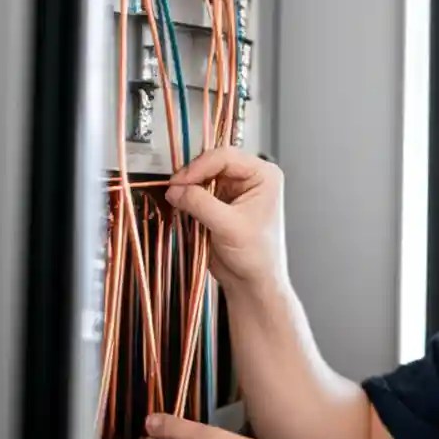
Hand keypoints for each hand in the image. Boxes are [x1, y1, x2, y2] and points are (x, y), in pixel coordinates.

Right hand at [165, 148, 284, 290]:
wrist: (253, 281)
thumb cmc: (256, 255)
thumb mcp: (228, 226)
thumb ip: (200, 203)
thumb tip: (175, 189)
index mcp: (263, 175)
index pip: (226, 157)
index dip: (200, 166)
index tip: (180, 181)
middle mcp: (251, 177)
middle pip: (212, 163)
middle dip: (192, 176)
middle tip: (174, 190)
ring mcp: (235, 189)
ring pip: (203, 177)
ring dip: (188, 187)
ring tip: (177, 199)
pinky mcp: (221, 202)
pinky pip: (199, 191)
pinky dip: (188, 197)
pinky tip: (182, 206)